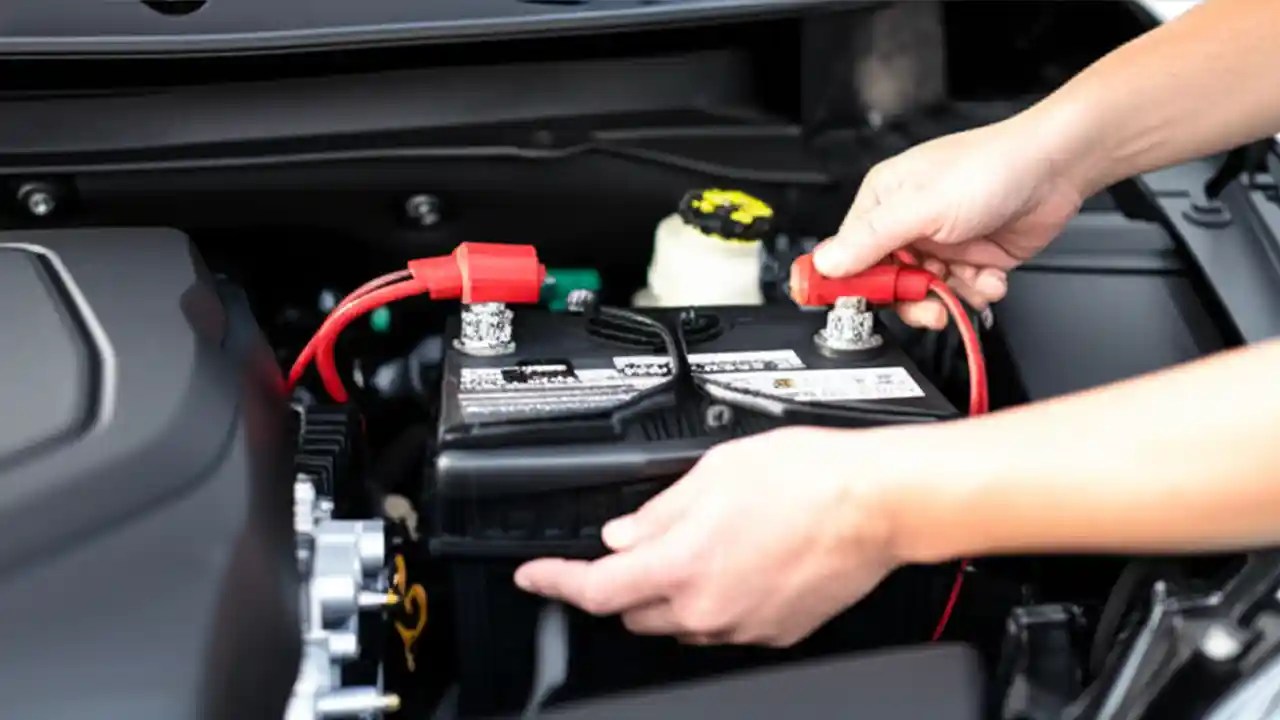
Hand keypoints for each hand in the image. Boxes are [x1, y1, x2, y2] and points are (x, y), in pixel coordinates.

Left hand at [513, 427, 902, 647]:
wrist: (878, 502)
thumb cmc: (809, 477)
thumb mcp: (714, 471)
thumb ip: (658, 510)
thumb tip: (625, 533)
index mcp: (682, 564)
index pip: (594, 588)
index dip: (554, 582)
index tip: (536, 578)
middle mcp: (707, 607)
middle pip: (633, 612)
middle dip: (622, 582)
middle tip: (641, 544)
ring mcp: (743, 626)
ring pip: (679, 622)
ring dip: (672, 592)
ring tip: (706, 543)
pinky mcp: (776, 633)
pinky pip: (725, 624)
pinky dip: (717, 599)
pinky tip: (741, 560)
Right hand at [816, 115, 1087, 328]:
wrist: (1056, 168)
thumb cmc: (992, 167)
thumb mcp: (921, 206)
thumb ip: (871, 239)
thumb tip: (827, 262)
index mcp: (884, 201)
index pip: (849, 254)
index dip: (852, 283)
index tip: (855, 306)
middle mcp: (908, 223)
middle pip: (888, 282)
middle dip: (910, 299)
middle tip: (928, 306)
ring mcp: (941, 243)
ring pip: (925, 294)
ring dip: (949, 297)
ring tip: (968, 285)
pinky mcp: (971, 260)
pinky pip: (959, 293)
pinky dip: (976, 292)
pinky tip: (989, 276)